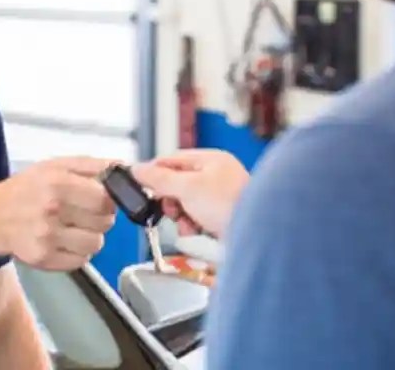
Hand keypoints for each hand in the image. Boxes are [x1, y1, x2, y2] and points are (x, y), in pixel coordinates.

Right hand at [0, 156, 117, 270]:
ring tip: (74, 228)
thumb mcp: (56, 166)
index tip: (100, 199)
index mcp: (57, 184)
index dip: (108, 200)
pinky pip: (81, 261)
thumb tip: (126, 169)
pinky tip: (64, 241)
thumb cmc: (26, 189)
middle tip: (84, 212)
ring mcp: (47, 238)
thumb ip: (92, 165)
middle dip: (100, 217)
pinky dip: (77, 252)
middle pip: (105, 223)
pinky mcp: (43, 259)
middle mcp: (52, 211)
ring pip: (96, 244)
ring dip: (91, 236)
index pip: (106, 199)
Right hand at [131, 150, 249, 237]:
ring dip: (181, 216)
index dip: (155, 172)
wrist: (257, 233)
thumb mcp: (187, 187)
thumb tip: (137, 169)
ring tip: (188, 223)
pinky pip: (198, 218)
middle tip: (171, 209)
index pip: (173, 160)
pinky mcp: (222, 217)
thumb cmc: (230, 204)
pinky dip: (193, 226)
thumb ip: (160, 178)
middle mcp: (217, 176)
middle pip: (178, 184)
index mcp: (211, 160)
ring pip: (187, 203)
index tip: (141, 184)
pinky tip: (196, 230)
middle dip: (171, 200)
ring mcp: (221, 197)